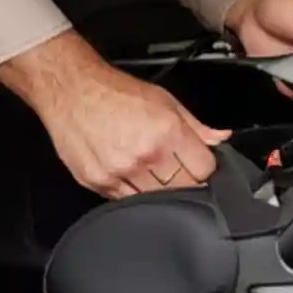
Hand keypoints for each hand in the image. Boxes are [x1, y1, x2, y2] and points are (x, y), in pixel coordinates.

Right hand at [0, 29, 230, 198]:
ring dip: (160, 190)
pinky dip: (134, 194)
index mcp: (166, 132)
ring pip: (156, 201)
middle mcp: (144, 155)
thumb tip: (221, 138)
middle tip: (179, 170)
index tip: (201, 165)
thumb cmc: (116, 92)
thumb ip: (196, 125)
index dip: (207, 168)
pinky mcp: (98, 183)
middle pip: (184, 189)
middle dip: (187, 182)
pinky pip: (127, 202)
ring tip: (153, 171)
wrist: (71, 90)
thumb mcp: (164, 100)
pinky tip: (132, 176)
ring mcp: (120, 173)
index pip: (205, 169)